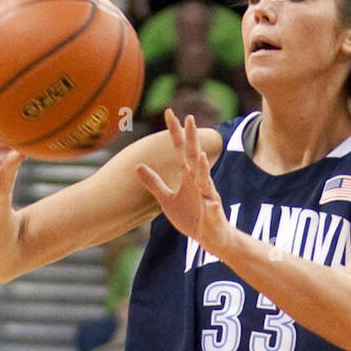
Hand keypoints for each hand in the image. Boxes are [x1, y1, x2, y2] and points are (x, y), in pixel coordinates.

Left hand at [135, 109, 229, 256]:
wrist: (211, 238)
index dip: (175, 132)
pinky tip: (211, 204)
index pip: (180, 150)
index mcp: (188, 177)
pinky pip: (213, 211)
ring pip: (206, 181)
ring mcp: (208, 198)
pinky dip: (212, 207)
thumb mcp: (167, 200)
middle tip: (190, 118)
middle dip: (193, 139)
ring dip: (204, 169)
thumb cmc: (192, 217)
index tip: (169, 112)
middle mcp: (199, 183)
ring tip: (201, 155)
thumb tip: (137, 165)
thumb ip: (154, 183)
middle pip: (195, 157)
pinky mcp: (214, 215)